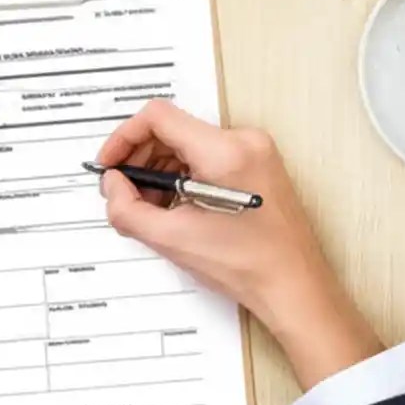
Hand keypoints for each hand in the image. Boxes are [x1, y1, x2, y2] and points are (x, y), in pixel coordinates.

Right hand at [97, 100, 382, 388]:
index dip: (123, 138)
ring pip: (189, 143)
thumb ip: (128, 208)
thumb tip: (113, 186)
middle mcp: (244, 142)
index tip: (111, 162)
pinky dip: (184, 176)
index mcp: (224, 152)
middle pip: (172, 129)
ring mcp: (255, 152)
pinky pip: (209, 157)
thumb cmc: (250, 265)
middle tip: (125, 191)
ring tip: (151, 207)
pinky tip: (176, 207)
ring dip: (161, 170)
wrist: (293, 286)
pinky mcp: (258, 166)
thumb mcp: (173, 238)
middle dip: (141, 160)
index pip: (158, 117)